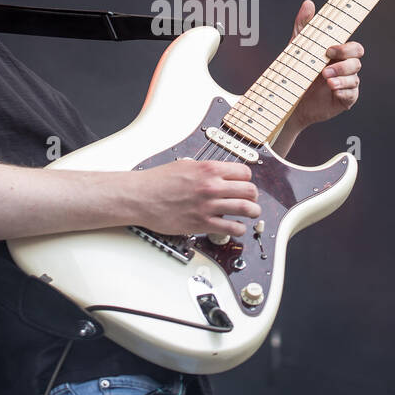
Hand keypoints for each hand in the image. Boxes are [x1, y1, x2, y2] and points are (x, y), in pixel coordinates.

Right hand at [131, 160, 259, 237]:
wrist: (141, 197)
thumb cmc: (157, 181)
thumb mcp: (185, 165)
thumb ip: (205, 169)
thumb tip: (216, 172)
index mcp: (208, 169)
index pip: (244, 172)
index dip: (247, 179)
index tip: (245, 184)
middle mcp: (211, 186)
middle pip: (249, 190)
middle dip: (253, 196)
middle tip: (251, 200)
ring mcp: (208, 206)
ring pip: (246, 209)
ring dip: (252, 213)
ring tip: (251, 214)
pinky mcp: (202, 223)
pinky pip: (232, 228)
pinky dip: (239, 229)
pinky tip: (236, 228)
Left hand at [287, 0, 362, 127]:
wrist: (291, 99)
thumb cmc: (298, 71)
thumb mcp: (298, 47)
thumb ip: (304, 26)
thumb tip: (308, 3)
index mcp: (338, 55)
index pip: (353, 47)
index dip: (346, 47)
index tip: (330, 48)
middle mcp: (346, 68)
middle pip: (356, 60)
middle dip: (343, 62)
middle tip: (325, 66)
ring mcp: (347, 84)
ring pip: (355, 77)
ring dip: (341, 76)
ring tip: (326, 79)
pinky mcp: (345, 99)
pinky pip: (351, 94)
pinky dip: (343, 90)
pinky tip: (333, 90)